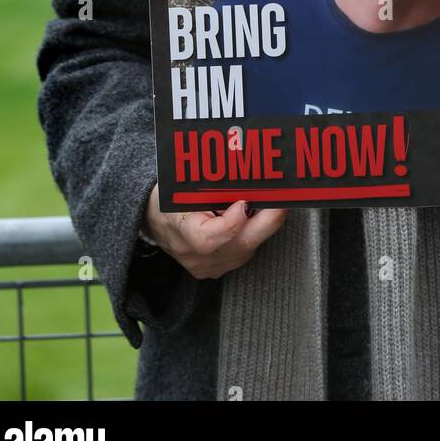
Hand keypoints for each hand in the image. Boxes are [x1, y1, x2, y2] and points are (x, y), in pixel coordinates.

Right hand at [142, 183, 288, 280]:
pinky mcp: (218, 269)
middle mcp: (196, 256)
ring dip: (262, 224)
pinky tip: (257, 215)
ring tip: (272, 200)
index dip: (231, 223)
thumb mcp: (184, 183)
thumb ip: (213, 183)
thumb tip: (247, 171)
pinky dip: (253, 232)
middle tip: (283, 197)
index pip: (208, 239)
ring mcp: (208, 266)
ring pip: (248, 248)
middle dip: (267, 219)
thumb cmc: (171, 196)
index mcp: (180, 231)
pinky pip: (244, 251)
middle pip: (240, 245)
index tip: (244, 203)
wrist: (156, 220)